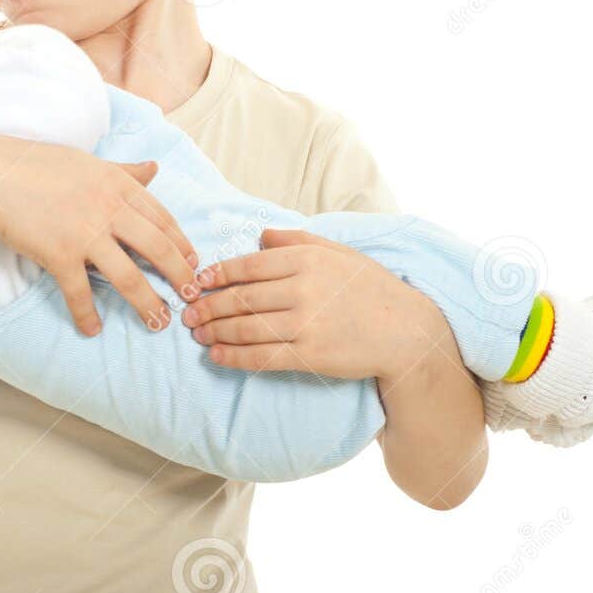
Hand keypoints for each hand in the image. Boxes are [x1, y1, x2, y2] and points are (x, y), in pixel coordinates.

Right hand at [0, 135, 200, 335]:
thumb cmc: (40, 165)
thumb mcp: (90, 162)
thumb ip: (125, 171)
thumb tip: (155, 168)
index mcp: (119, 185)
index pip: (163, 218)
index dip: (183, 244)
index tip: (195, 263)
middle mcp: (109, 209)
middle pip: (158, 249)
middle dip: (180, 277)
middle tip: (193, 298)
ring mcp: (86, 234)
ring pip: (129, 278)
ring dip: (148, 304)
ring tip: (159, 323)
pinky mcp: (60, 255)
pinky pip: (80, 293)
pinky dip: (87, 315)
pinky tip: (93, 330)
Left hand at [180, 228, 441, 378]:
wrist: (406, 331)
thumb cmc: (369, 288)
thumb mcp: (337, 251)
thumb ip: (297, 240)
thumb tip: (260, 236)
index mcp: (307, 259)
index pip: (248, 265)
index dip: (217, 274)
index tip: (197, 282)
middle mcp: (303, 289)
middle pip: (240, 298)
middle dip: (207, 306)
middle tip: (186, 312)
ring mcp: (305, 324)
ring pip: (245, 328)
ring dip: (214, 331)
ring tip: (197, 333)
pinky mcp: (310, 355)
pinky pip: (262, 357)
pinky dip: (234, 356)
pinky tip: (216, 355)